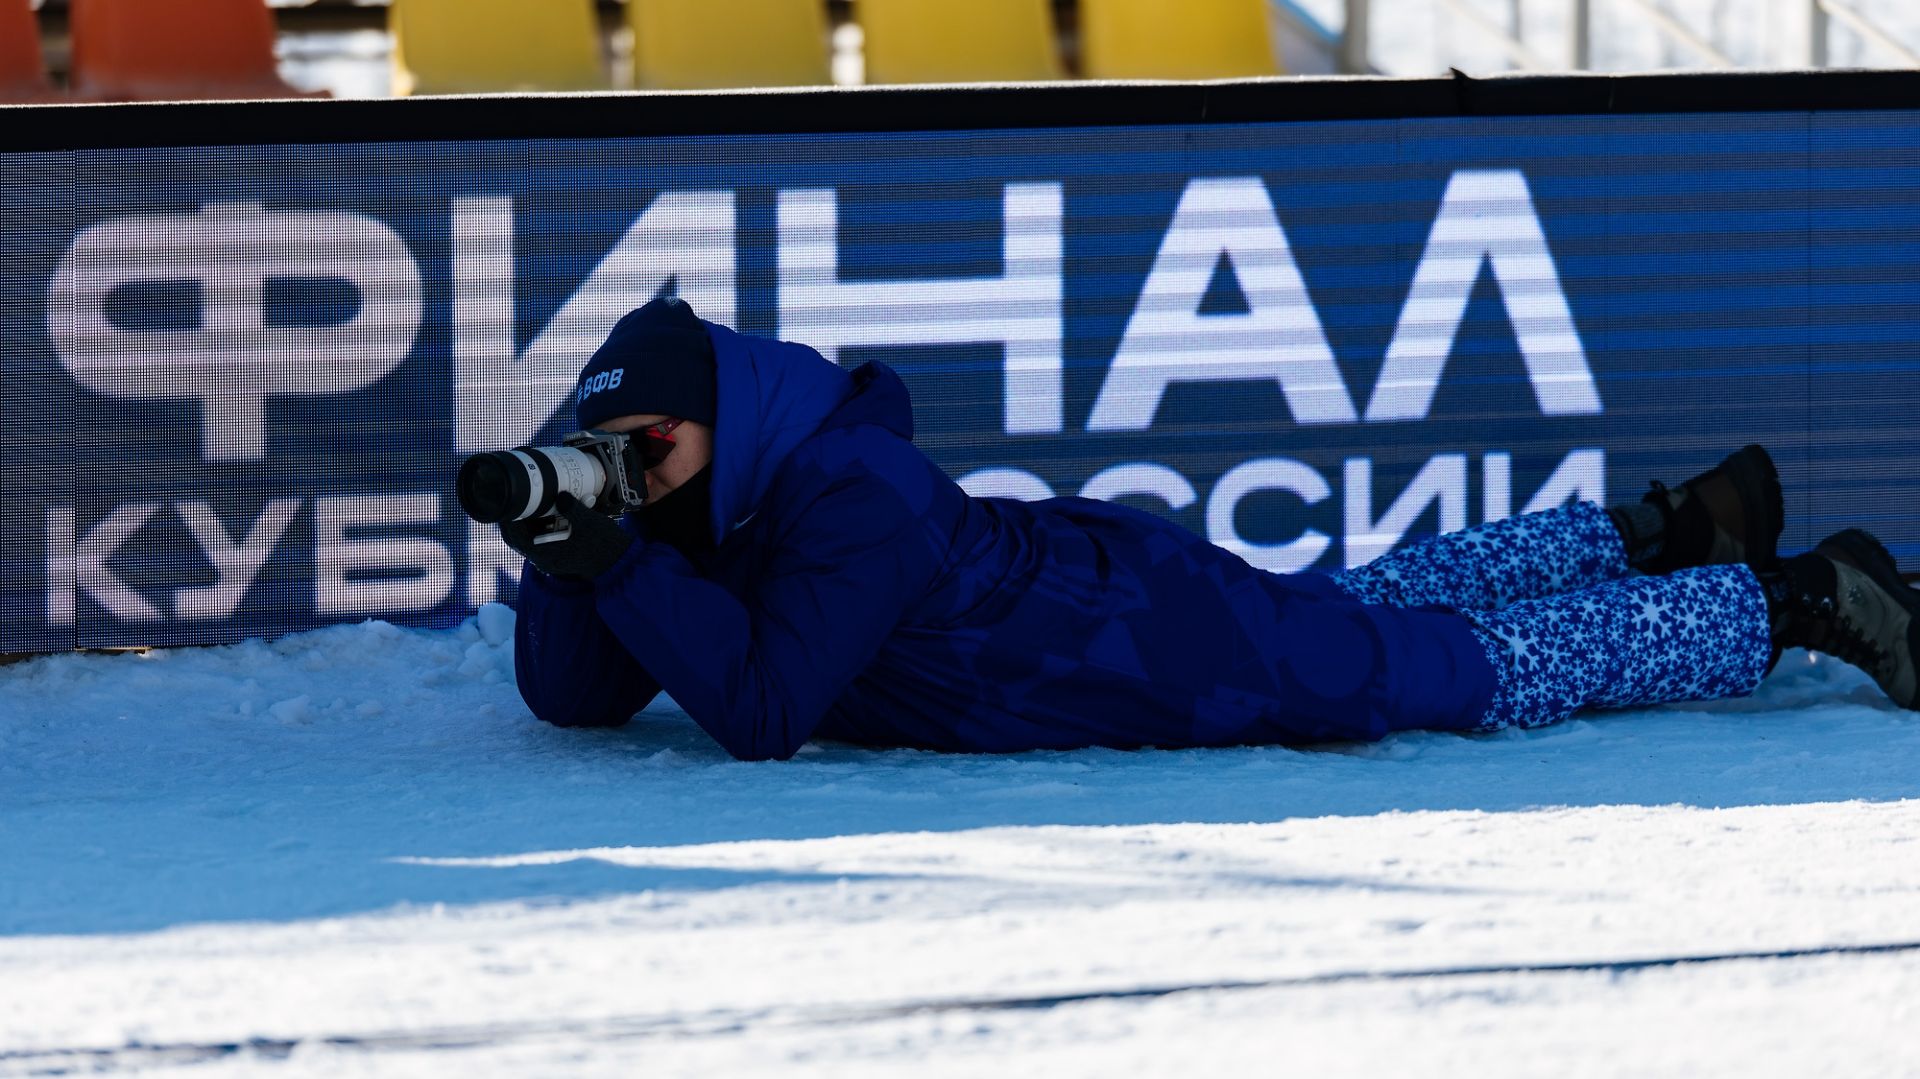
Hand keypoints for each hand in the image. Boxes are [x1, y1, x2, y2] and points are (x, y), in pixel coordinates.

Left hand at [500, 493, 633, 581]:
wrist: (621, 563)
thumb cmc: (604, 547)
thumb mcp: (588, 522)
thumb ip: (571, 507)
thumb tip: (560, 495)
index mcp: (544, 554)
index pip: (514, 536)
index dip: (508, 518)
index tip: (508, 500)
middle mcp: (544, 558)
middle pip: (518, 537)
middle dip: (515, 518)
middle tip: (515, 497)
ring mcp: (552, 556)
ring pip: (530, 537)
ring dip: (528, 521)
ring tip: (530, 501)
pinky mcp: (560, 553)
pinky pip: (543, 538)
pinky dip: (541, 524)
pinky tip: (549, 510)